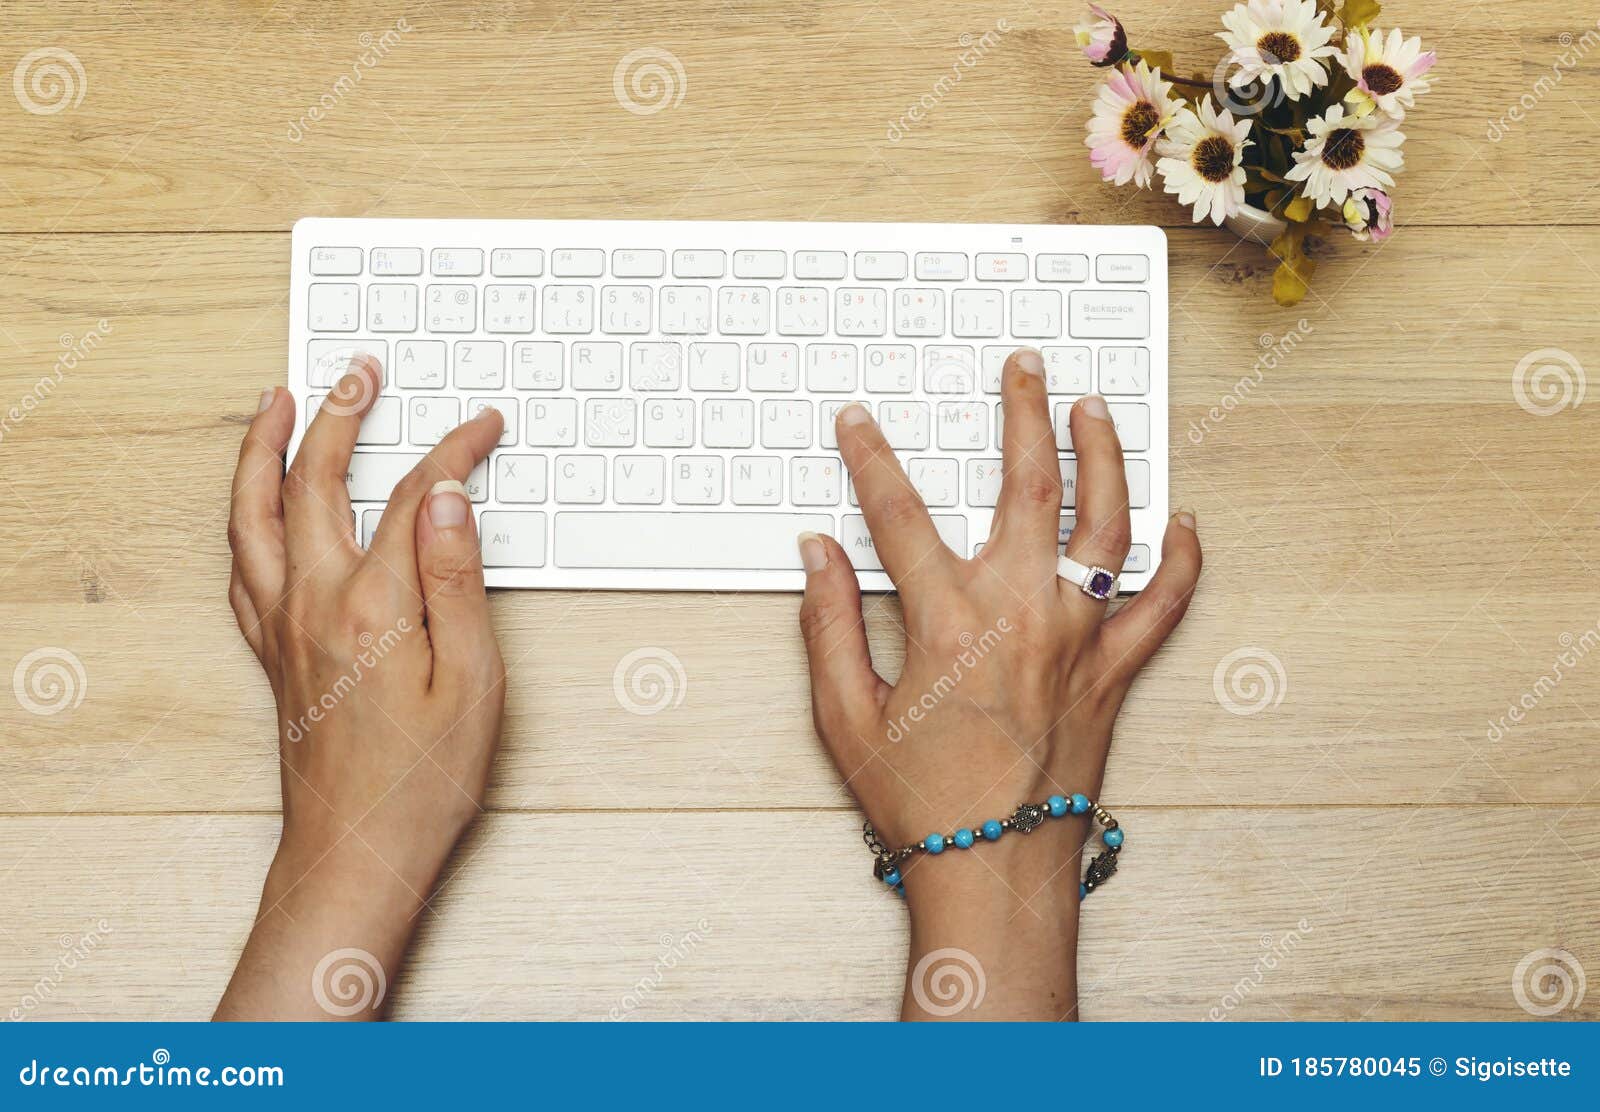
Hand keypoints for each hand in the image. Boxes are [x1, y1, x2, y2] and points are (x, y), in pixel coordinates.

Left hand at [216, 356, 506, 1019]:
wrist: (356, 853)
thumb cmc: (420, 782)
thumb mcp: (472, 682)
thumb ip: (456, 580)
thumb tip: (446, 499)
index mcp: (371, 605)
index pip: (411, 497)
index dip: (451, 451)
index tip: (481, 427)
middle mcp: (313, 605)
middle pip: (311, 482)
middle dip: (340, 416)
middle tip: (362, 374)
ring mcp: (283, 627)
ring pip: (252, 514)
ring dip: (263, 449)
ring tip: (277, 404)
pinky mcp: (272, 653)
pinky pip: (242, 564)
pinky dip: (245, 516)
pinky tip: (256, 508)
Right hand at [796, 348, 1200, 1019]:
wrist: (996, 868)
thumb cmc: (922, 802)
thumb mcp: (846, 717)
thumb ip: (828, 625)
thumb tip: (818, 556)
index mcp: (948, 620)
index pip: (900, 513)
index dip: (872, 458)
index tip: (859, 422)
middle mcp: (1023, 613)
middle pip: (1030, 486)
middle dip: (1024, 414)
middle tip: (1024, 369)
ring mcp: (1079, 639)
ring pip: (1107, 524)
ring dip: (1104, 456)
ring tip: (1095, 410)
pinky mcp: (1114, 672)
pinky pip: (1164, 604)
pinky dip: (1181, 559)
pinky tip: (1182, 522)